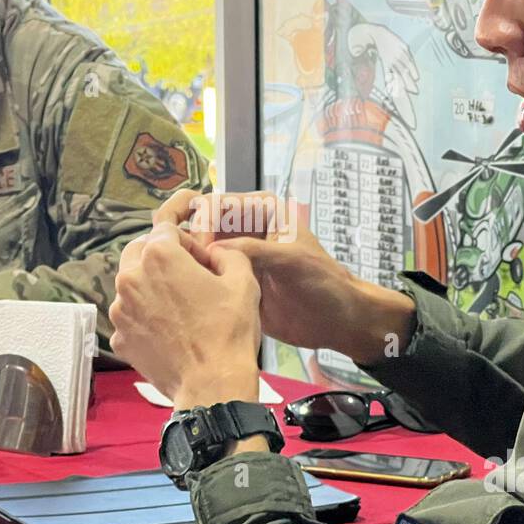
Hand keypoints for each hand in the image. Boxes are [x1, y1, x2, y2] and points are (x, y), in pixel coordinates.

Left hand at [110, 222, 260, 408]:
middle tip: (186, 278)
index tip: (204, 263)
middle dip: (161, 259)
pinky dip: (145, 318)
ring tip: (179, 308)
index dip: (190, 243)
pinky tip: (169, 331)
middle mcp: (130, 278)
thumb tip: (216, 253)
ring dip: (151, 287)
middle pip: (140, 252)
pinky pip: (130, 317)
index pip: (168, 230)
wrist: (212, 385)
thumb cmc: (228, 330)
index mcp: (158, 256)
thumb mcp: (243, 279)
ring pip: (132, 285)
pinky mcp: (119, 338)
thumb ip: (228, 253)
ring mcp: (121, 311)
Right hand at [190, 193, 416, 363]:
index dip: (204, 226)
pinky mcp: (234, 277)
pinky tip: (193, 296)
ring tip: (187, 284)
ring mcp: (238, 253)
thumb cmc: (323, 283)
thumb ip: (253, 250)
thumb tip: (212, 249)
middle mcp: (245, 227)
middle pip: (202, 225)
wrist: (336, 318)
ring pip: (200, 249)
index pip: (217, 205)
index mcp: (262, 209)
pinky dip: (197, 280)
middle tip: (190, 271)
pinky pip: (207, 273)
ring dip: (190, 263)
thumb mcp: (290, 260)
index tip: (203, 254)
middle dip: (191, 244)